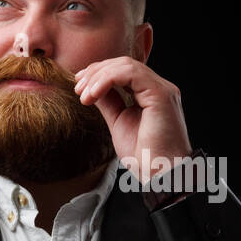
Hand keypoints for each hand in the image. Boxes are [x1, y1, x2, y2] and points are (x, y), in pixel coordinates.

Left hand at [73, 56, 192, 182]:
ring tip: (84, 94)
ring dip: (99, 76)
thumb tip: (92, 89)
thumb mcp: (119, 123)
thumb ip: (109, 103)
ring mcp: (163, 90)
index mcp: (152, 95)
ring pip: (126, 66)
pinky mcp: (161, 94)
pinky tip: (94, 93)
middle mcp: (160, 89)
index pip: (124, 72)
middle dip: (96, 73)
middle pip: (123, 64)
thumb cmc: (145, 157)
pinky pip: (131, 73)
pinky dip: (108, 79)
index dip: (99, 74)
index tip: (79, 87)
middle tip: (78, 89)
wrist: (161, 175)